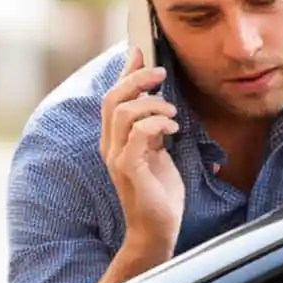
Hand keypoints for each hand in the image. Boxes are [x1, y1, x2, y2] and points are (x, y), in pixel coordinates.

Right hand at [100, 47, 184, 261]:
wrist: (157, 230)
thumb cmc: (159, 193)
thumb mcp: (157, 153)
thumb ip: (152, 129)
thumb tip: (157, 102)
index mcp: (115, 140)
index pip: (113, 98)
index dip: (126, 72)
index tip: (141, 51)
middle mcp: (110, 146)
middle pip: (113, 99)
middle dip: (137, 79)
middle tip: (161, 73)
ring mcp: (117, 158)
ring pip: (122, 113)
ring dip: (151, 104)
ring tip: (172, 112)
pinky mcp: (128, 170)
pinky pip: (137, 135)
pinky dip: (157, 125)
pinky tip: (173, 130)